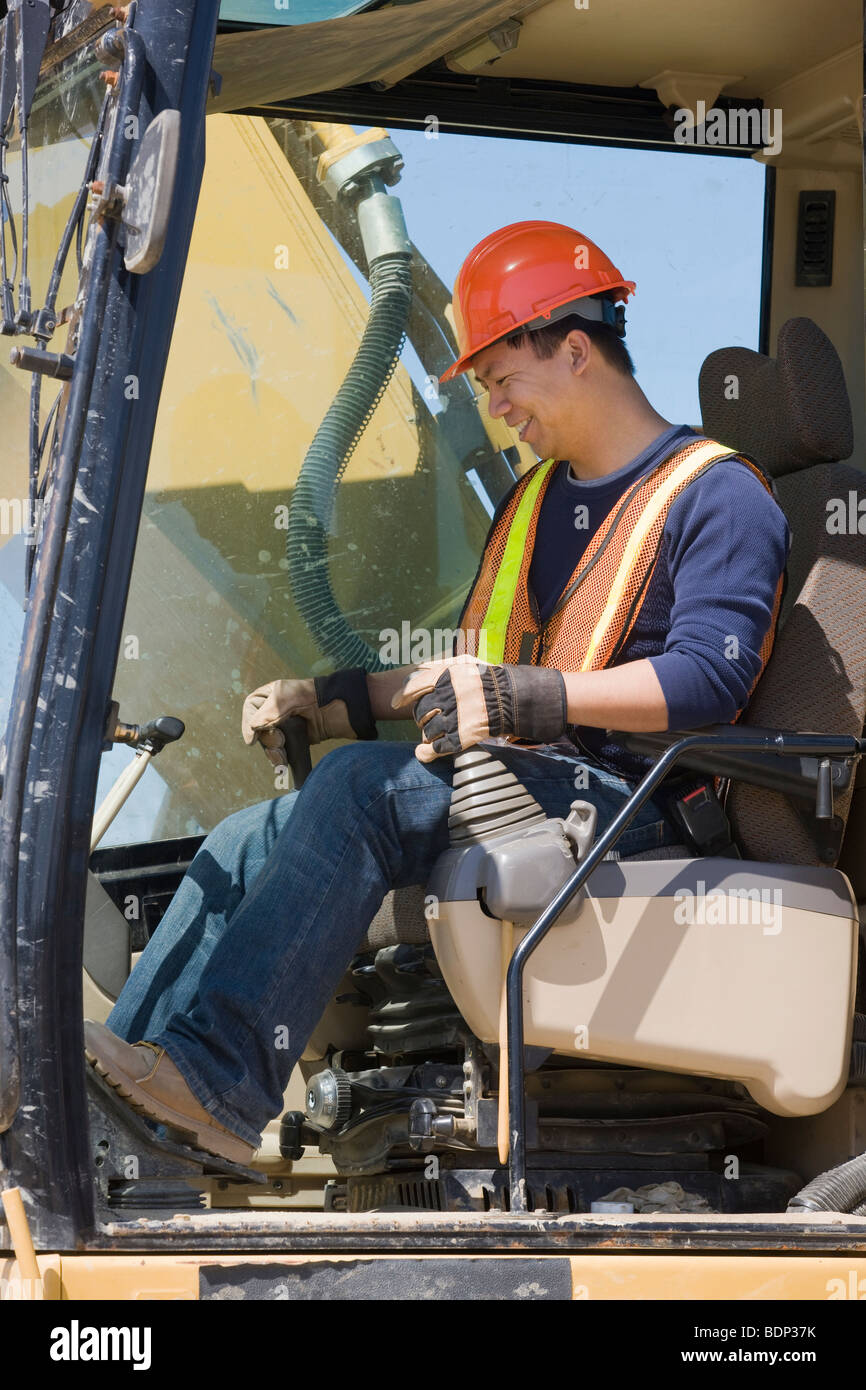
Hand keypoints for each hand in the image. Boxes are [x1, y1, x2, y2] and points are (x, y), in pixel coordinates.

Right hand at [241, 670, 376, 767]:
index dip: (249, 725)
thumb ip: (263, 715)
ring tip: (281, 758)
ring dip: (273, 753)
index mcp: (267, 696)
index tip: (253, 740)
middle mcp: (272, 711)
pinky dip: (279, 759)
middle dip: (268, 741)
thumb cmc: (308, 697)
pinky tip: (281, 764)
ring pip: (268, 744)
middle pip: (259, 731)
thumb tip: (251, 734)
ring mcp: (282, 726)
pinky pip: (279, 751)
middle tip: (280, 743)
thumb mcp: (282, 700)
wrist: (333, 709)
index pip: (250, 710)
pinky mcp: (292, 739)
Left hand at [391, 654, 566, 762]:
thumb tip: (417, 668)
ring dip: (427, 735)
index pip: (414, 686)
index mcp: (446, 676)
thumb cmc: (487, 678)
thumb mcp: (464, 662)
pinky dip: (429, 753)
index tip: (395, 703)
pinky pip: (436, 748)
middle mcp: (448, 696)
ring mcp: (455, 718)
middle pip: (420, 712)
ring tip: (434, 734)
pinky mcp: (463, 737)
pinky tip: (426, 753)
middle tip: (426, 721)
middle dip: (420, 718)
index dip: (402, 696)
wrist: (512, 698)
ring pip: (427, 732)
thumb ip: (439, 665)